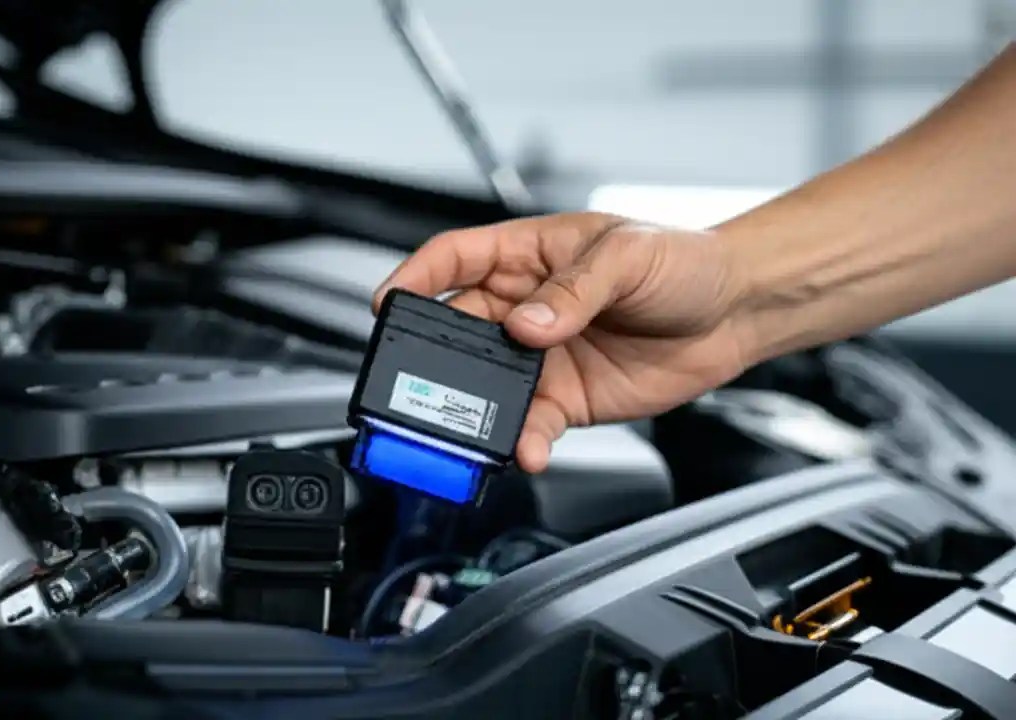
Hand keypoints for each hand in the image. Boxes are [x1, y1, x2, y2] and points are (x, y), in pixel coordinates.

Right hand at [374, 213, 753, 473]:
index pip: (453, 260)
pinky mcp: (564, 398)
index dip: (414, 278)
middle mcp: (523, 306)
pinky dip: (521, 441)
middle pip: (455, 330)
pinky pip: (527, 423)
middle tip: (419, 385)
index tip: (388, 305)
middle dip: (432, 359)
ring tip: (470, 430)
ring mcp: (540, 355)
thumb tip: (526, 323)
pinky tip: (526, 450)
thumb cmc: (682, 264)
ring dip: (473, 410)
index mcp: (527, 255)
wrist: (734, 314)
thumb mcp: (628, 257)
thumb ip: (573, 290)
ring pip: (485, 386)